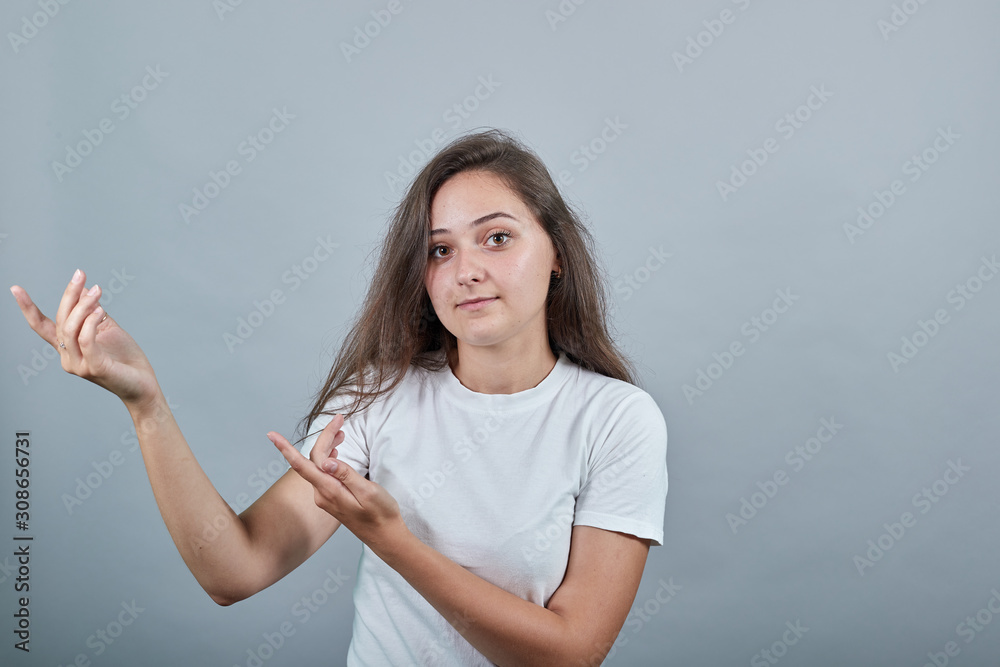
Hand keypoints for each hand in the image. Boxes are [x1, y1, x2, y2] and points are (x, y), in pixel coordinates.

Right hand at [10, 269, 158, 406]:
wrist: (143, 384)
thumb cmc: (125, 358)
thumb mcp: (107, 328)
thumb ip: (93, 312)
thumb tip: (83, 289)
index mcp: (67, 347)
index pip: (42, 326)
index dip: (28, 308)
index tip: (15, 288)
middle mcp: (67, 357)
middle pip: (61, 320)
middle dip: (69, 295)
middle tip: (80, 274)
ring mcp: (79, 364)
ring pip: (71, 328)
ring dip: (83, 306)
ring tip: (97, 291)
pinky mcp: (94, 367)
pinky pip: (85, 340)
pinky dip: (90, 322)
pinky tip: (100, 310)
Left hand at [268, 415, 405, 550]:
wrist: (385, 537)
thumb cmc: (381, 515)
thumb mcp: (368, 492)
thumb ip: (347, 475)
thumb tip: (327, 461)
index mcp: (329, 491)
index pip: (302, 465)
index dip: (286, 449)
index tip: (272, 435)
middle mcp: (322, 495)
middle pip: (315, 459)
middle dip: (325, 437)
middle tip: (340, 419)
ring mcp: (326, 497)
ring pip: (319, 465)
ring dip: (328, 446)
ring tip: (341, 430)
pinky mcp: (332, 498)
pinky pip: (324, 474)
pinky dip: (330, 458)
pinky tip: (337, 451)